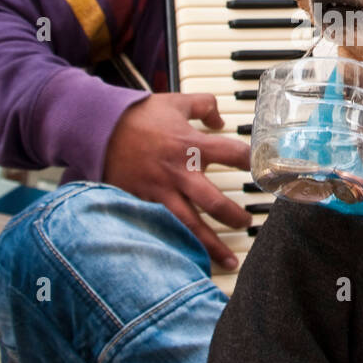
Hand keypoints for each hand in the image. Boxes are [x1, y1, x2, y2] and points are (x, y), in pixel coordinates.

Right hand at [102, 93, 251, 269]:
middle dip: (235, 217)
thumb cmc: (137, 116)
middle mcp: (180, 172)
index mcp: (191, 145)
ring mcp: (161, 191)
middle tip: (247, 222)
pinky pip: (165, 229)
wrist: (97, 129)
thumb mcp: (175, 101)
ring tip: (229, 260)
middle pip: (215, 202)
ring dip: (212, 245)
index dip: (253, 163)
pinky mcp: (143, 203)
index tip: (264, 173)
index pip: (233, 155)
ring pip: (191, 225)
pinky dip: (178, 246)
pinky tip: (189, 260)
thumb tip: (220, 119)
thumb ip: (203, 106)